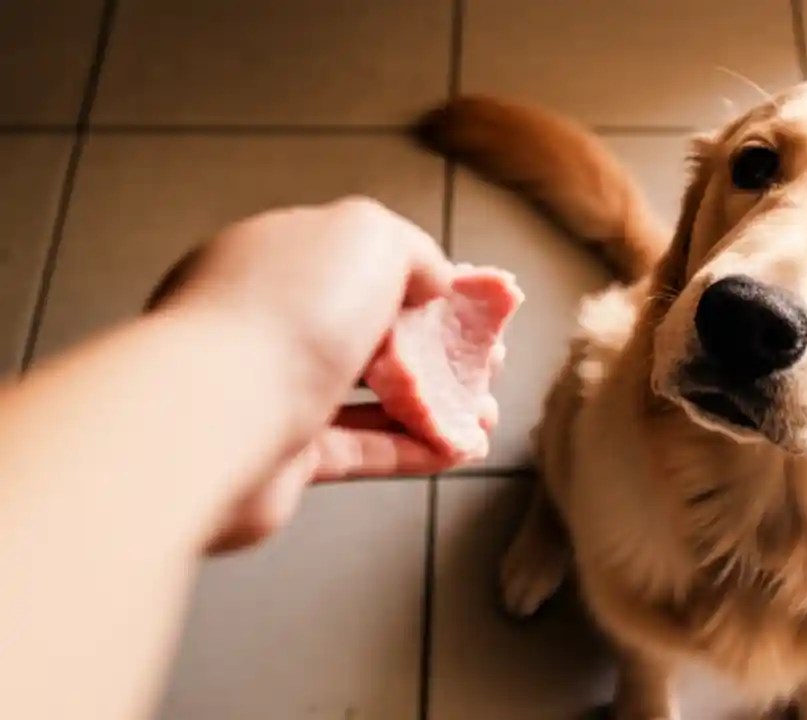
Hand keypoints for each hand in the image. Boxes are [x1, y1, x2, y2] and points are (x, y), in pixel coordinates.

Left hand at [150, 197, 487, 552]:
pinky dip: (413, 449)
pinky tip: (459, 450)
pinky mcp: (282, 457)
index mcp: (277, 257)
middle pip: (369, 333)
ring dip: (435, 404)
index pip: (357, 265)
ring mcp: (272, 390)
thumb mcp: (367, 235)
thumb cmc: (286, 311)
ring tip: (486, 416)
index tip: (470, 308)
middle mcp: (267, 320)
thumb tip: (431, 278)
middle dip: (437, 350)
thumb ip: (409, 247)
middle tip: (487, 367)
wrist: (216, 417)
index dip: (422, 285)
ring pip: (369, 397)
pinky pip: (361, 450)